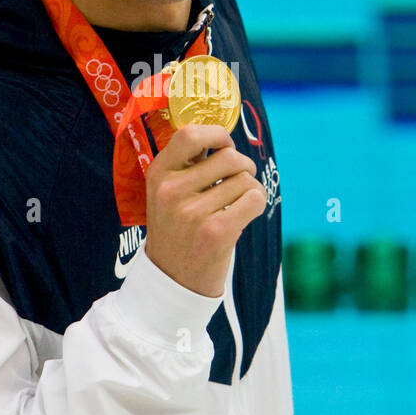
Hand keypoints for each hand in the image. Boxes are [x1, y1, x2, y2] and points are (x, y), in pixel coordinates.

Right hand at [144, 123, 265, 297]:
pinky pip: (254, 199)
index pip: (189, 134)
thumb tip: (222, 138)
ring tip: (237, 204)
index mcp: (158, 174)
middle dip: (243, 166)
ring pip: (245, 180)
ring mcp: (193, 213)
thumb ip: (187, 166)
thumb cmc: (177, 231)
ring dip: (250, 189)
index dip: (217, 134)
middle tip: (239, 180)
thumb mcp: (166, 194)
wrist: (172, 280)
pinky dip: (257, 204)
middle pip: (229, 157)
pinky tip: (245, 214)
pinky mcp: (216, 232)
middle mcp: (172, 191)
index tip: (225, 146)